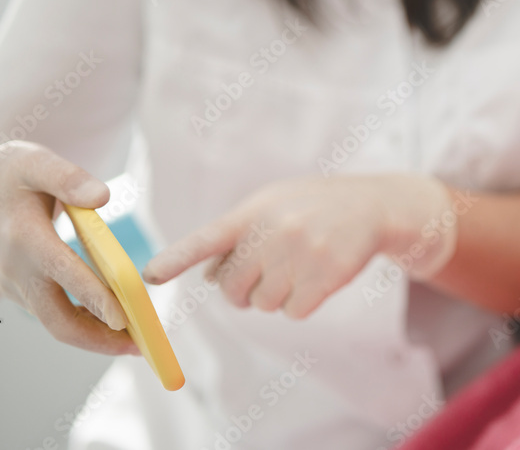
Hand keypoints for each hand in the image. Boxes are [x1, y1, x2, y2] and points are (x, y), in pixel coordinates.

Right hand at [0, 141, 136, 354]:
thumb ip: (67, 178)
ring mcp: (17, 286)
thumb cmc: (4, 174)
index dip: (95, 298)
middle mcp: (19, 270)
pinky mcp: (20, 291)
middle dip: (100, 339)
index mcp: (26, 237)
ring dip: (95, 338)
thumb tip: (102, 196)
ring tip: (136, 342)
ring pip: (56, 324)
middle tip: (141, 346)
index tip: (124, 318)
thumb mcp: (33, 163)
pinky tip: (113, 326)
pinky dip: (83, 325)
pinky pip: (52, 315)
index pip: (64, 274)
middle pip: (58, 320)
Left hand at [141, 174, 457, 318]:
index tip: (149, 276)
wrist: (370, 206)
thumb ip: (236, 237)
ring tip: (295, 269)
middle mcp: (275, 231)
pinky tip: (315, 279)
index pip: (207, 238)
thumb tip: (208, 279)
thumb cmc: (309, 207)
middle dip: (241, 291)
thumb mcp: (271, 206)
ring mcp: (301, 254)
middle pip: (232, 289)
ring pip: (263, 304)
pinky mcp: (326, 276)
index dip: (176, 258)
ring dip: (274, 297)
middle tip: (263, 276)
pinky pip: (293, 313)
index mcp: (254, 211)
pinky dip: (300, 304)